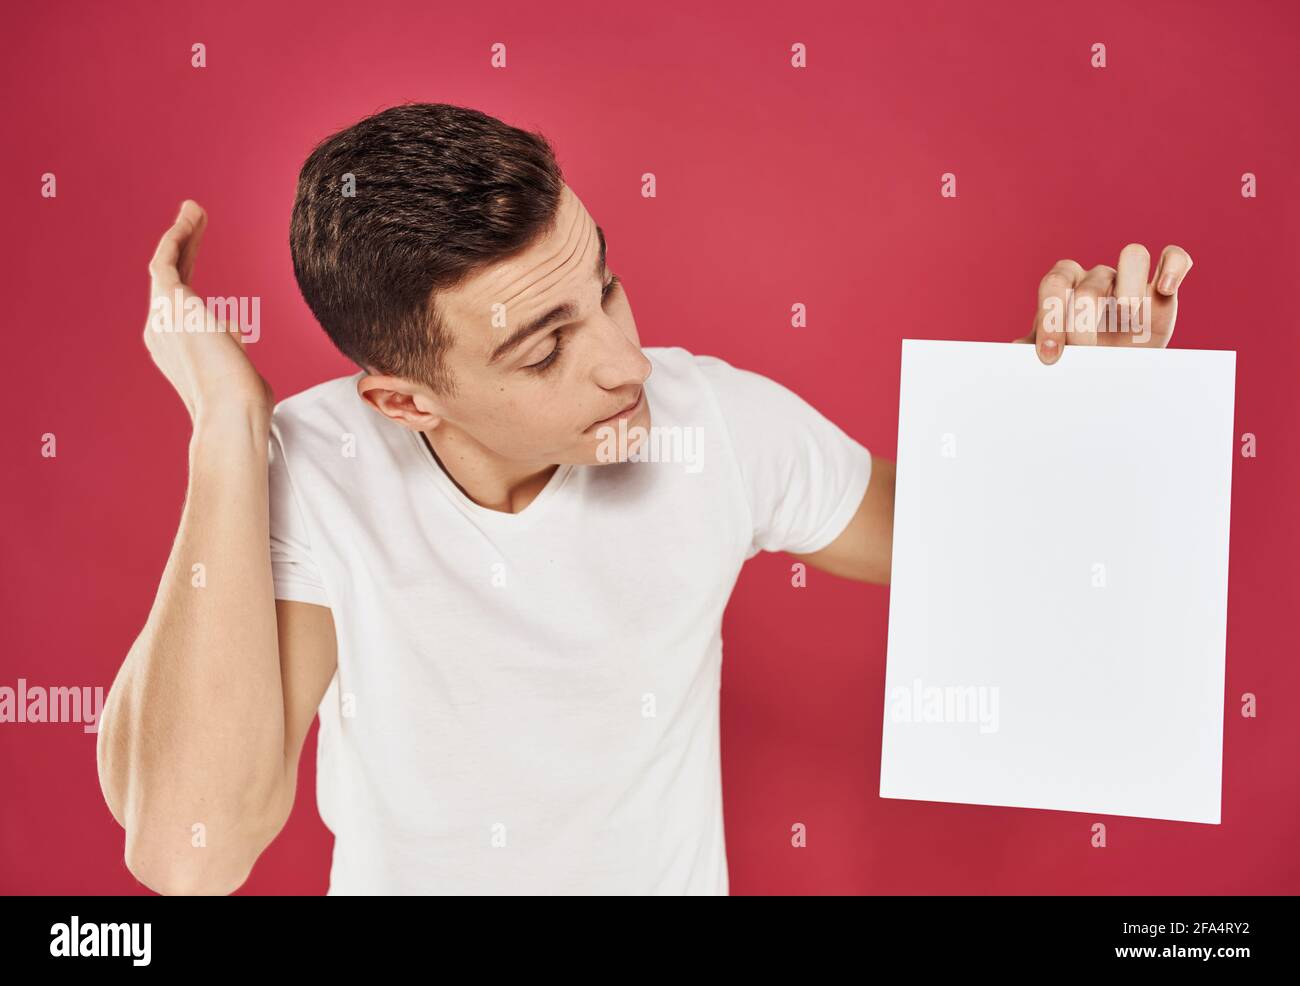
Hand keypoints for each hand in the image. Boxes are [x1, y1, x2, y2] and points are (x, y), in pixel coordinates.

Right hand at [142, 200, 272, 420]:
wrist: (233, 413)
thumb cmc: (243, 405)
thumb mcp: (237, 371)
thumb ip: (230, 347)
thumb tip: (233, 330)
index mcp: (176, 348)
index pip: (180, 301)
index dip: (188, 271)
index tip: (198, 250)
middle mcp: (162, 331)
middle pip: (173, 278)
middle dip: (184, 246)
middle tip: (194, 218)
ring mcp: (162, 318)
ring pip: (167, 265)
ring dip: (181, 235)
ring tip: (194, 209)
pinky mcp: (170, 304)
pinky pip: (167, 261)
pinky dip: (176, 237)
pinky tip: (189, 218)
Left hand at [1016, 244, 1192, 363]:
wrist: (1115, 371)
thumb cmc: (1079, 358)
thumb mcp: (1056, 356)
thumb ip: (1035, 348)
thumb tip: (1015, 350)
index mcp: (1065, 284)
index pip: (1055, 284)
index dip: (1050, 317)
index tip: (1050, 357)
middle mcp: (1097, 276)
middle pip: (1091, 282)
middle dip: (1084, 323)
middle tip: (1086, 354)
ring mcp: (1132, 280)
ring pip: (1133, 255)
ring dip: (1129, 289)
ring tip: (1128, 321)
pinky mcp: (1164, 288)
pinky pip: (1173, 257)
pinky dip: (1174, 267)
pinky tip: (1165, 290)